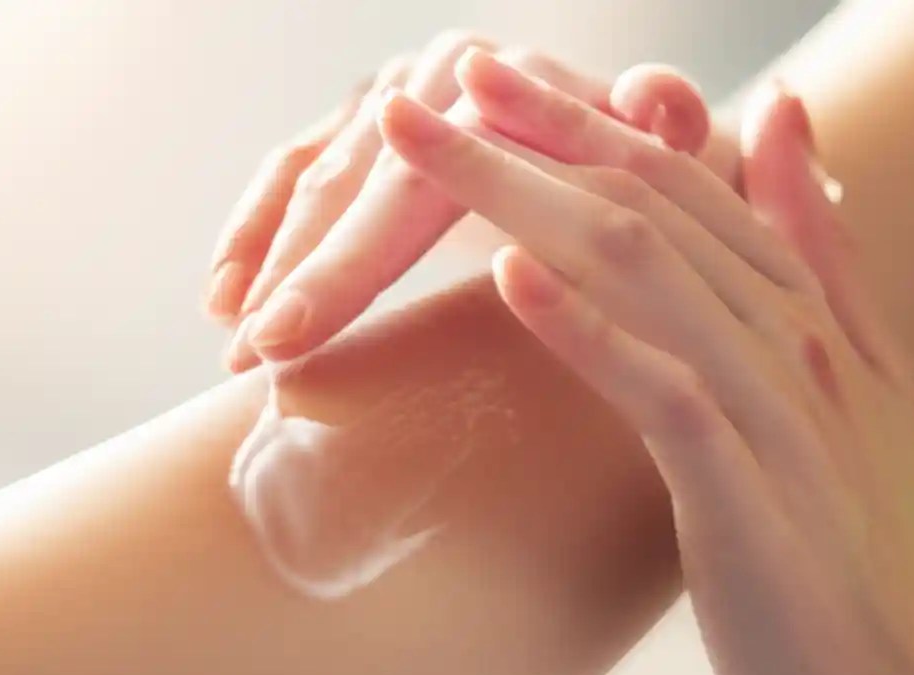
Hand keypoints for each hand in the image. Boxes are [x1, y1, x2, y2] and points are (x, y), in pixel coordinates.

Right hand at [205, 31, 733, 369]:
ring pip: (310, 176)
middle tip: (252, 359)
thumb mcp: (691, 175)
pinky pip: (291, 171)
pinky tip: (222, 298)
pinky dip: (252, 231)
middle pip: (351, 180)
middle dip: (296, 274)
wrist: (648, 161)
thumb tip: (658, 98)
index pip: (413, 181)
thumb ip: (679, 142)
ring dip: (266, 262)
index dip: (347, 263)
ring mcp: (394, 98)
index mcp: (512, 89)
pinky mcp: (366, 125)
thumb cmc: (674, 191)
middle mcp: (440, 76)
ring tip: (234, 351)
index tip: (292, 334)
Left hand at [376, 55, 913, 674]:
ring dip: (529, 196)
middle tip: (435, 79)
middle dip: (534, 130)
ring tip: (434, 147)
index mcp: (801, 302)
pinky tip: (511, 280)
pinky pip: (660, 394)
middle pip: (647, 201)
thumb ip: (809, 245)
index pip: (676, 176)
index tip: (482, 76)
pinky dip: (586, 332)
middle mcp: (792, 333)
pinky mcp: (745, 494)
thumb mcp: (840, 372)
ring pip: (643, 269)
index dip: (575, 116)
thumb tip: (783, 109)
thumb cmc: (838, 532)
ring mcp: (774, 408)